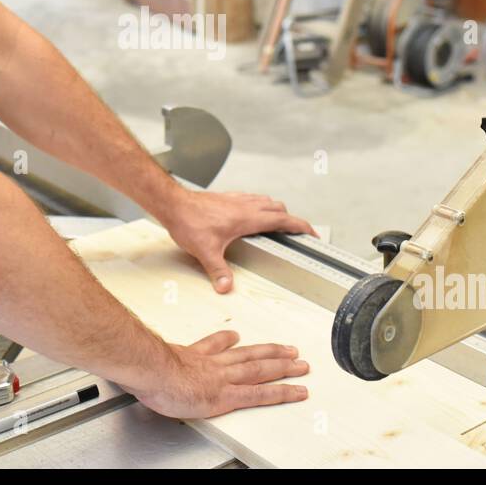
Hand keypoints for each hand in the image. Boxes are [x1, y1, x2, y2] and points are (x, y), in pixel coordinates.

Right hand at [130, 331, 309, 418]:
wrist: (154, 370)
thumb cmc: (148, 367)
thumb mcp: (153, 356)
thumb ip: (159, 356)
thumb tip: (152, 358)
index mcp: (195, 356)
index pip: (216, 347)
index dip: (228, 342)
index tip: (236, 338)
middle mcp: (214, 364)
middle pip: (248, 356)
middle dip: (270, 352)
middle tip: (289, 350)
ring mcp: (224, 379)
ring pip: (261, 369)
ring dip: (283, 366)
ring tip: (300, 364)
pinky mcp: (228, 396)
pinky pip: (261, 394)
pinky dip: (281, 392)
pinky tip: (295, 391)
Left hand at [162, 190, 314, 293]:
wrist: (174, 203)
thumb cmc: (189, 221)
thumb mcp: (206, 252)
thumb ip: (218, 271)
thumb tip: (226, 287)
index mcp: (248, 218)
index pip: (283, 220)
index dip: (301, 226)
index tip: (311, 233)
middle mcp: (246, 206)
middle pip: (278, 209)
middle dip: (290, 220)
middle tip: (295, 232)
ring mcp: (237, 199)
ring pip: (265, 201)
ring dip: (275, 211)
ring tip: (276, 225)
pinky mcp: (227, 197)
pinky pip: (251, 199)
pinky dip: (258, 206)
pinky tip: (250, 216)